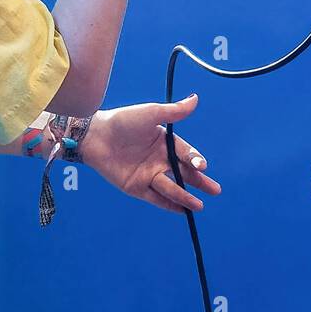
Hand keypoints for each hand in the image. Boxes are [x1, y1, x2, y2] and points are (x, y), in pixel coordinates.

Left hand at [78, 93, 220, 214]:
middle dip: (200, 182)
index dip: (195, 159)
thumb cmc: (123, 121)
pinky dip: (168, 205)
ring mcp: (148, 175)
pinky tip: (182, 211)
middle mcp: (159, 160)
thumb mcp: (150, 113)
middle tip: (215, 191)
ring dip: (185, 198)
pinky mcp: (136, 187)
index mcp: (165, 143)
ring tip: (199, 206)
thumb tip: (195, 99)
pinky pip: (155, 198)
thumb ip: (173, 111)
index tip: (202, 165)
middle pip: (184, 174)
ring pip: (171, 188)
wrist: (95, 136)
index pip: (186, 154)